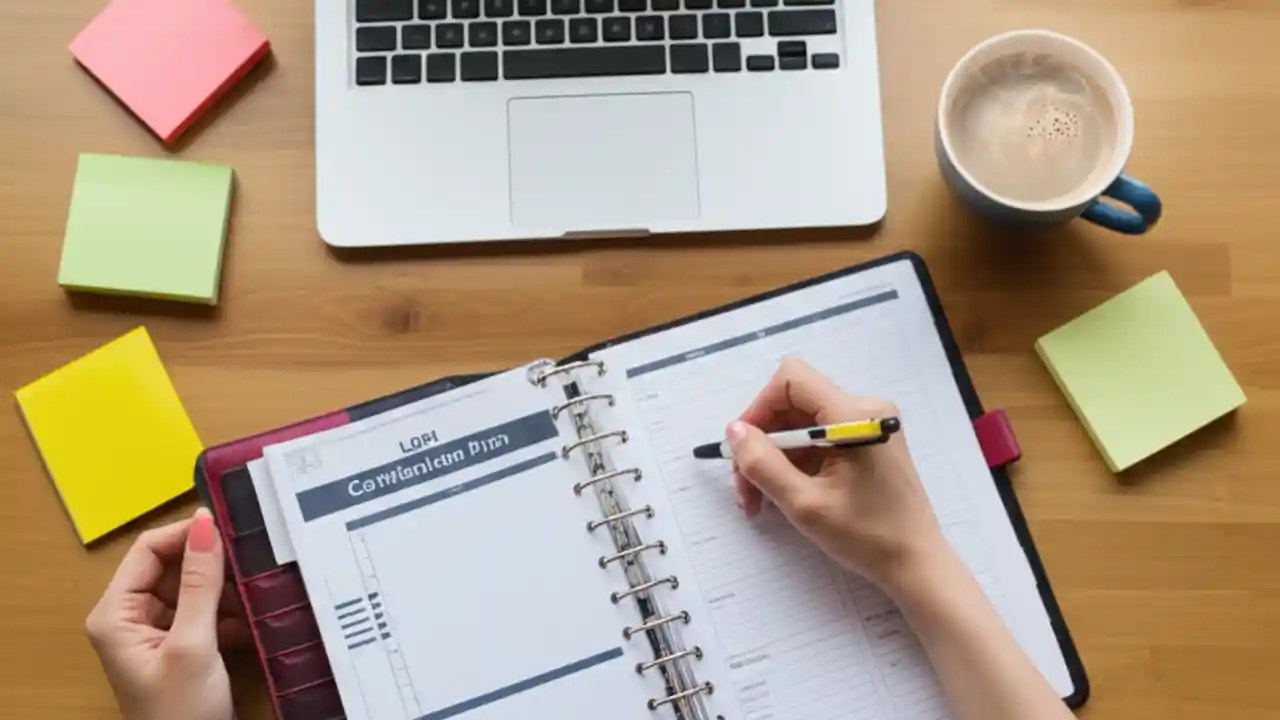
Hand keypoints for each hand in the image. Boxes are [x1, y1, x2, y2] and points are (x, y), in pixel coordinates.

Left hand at [86, 508, 249, 719]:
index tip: (231, 526)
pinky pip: (205, 612)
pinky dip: (230, 610)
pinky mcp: (181, 647)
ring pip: (193, 588)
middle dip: (211, 561)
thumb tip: (206, 523)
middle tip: (253, 552)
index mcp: (115, 613)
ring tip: (260, 581)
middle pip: (171, 566)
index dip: (186, 534)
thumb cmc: (181, 711)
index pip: (148, 550)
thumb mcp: (193, 643)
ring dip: (225, 587)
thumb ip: (200, 583)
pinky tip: (256, 610)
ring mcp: (156, 633)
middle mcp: (130, 617)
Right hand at [728, 358, 950, 597]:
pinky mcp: (868, 442)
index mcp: (854, 415)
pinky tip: (787, 494)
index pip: (790, 380)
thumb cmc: (867, 536)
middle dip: (762, 443)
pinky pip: (819, 438)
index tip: (744, 450)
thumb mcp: (805, 504)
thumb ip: (763, 464)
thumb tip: (735, 431)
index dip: (758, 408)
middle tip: (746, 488)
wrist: (916, 563)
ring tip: (762, 501)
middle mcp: (864, 408)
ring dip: (775, 458)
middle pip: (793, 403)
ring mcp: (868, 425)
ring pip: (802, 423)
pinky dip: (796, 462)